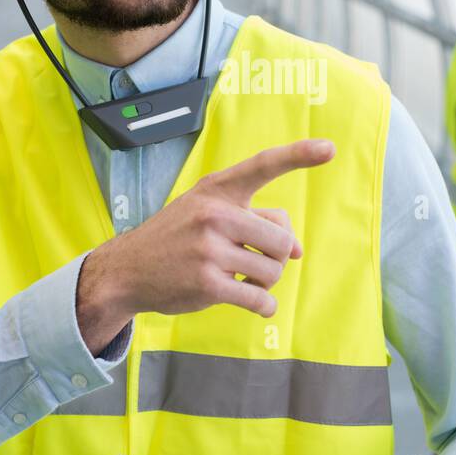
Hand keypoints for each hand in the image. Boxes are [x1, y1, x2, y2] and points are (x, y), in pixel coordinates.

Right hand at [76, 139, 334, 350]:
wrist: (127, 270)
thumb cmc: (177, 237)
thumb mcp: (208, 212)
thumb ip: (255, 220)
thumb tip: (297, 251)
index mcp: (217, 189)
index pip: (262, 166)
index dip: (298, 156)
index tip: (328, 148)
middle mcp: (214, 214)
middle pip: (281, 238)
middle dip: (275, 256)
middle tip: (255, 261)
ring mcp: (209, 250)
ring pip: (273, 271)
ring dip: (266, 282)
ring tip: (243, 279)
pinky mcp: (208, 284)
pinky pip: (259, 298)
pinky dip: (264, 306)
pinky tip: (257, 305)